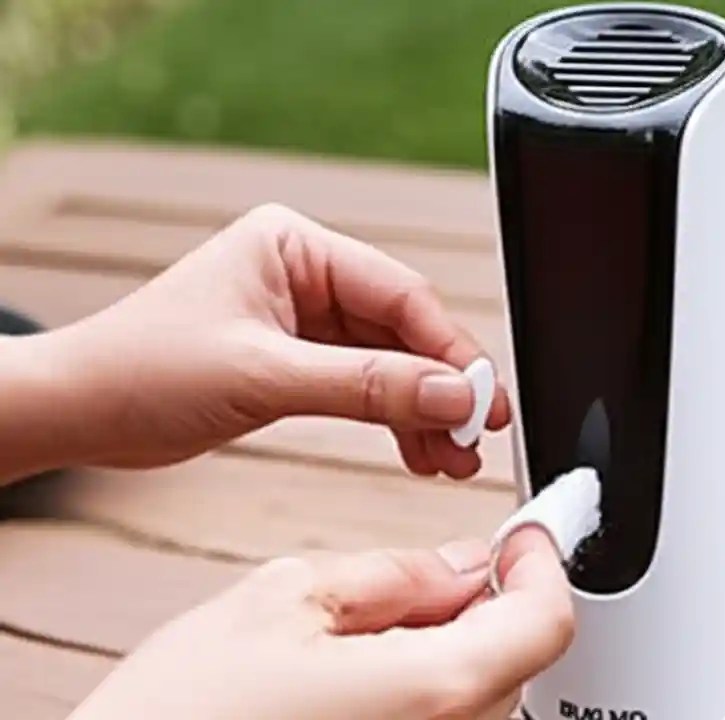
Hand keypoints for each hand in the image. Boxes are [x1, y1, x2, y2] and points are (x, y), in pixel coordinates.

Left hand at [37, 203, 510, 477]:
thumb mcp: (265, 377)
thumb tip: (453, 396)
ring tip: (453, 460)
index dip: (450, 351)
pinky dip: (393, 421)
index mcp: (296, 247)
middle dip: (441, 389)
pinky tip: (419, 454)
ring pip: (390, 365)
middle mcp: (305, 275)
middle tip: (476, 435)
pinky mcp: (298, 360)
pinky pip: (364, 388)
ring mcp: (303, 318)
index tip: (483, 400)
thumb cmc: (139, 371)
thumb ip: (367, 386)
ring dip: (423, 412)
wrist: (75, 412)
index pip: (401, 294)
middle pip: (403, 332)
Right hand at [69, 528, 574, 719]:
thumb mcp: (282, 605)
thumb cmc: (180, 719)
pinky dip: (425, 693)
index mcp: (432, 692)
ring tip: (367, 637)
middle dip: (490, 605)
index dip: (542, 564)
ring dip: (454, 652)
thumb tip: (461, 563)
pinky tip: (359, 683)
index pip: (545, 620)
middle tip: (433, 576)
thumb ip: (393, 577)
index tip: (527, 534)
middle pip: (517, 659)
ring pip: (482, 697)